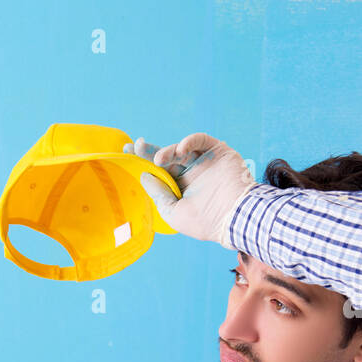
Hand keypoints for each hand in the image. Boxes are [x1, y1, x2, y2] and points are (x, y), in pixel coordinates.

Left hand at [124, 132, 254, 247]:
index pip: (158, 172)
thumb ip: (158, 194)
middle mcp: (192, 173)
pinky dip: (189, 141)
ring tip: (159, 159)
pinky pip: (200, 141)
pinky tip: (180, 150)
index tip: (127, 152)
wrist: (234, 217)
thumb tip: (144, 176)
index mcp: (181, 188)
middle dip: (149, 151)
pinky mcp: (218, 151)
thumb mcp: (172, 212)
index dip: (143, 162)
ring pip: (181, 149)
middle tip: (136, 145)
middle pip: (166, 157)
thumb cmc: (204, 221)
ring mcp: (205, 162)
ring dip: (168, 150)